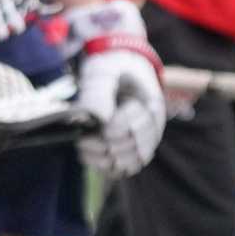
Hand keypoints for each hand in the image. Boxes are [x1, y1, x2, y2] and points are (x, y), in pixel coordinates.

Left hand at [67, 0, 163, 178]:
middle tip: (81, 139)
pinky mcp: (132, 149)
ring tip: (82, 147)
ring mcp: (144, 140)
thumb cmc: (111, 67)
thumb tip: (99, 118)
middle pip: (134, 148)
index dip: (112, 130)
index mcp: (151, 105)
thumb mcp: (104, 70)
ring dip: (104, 159)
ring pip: (131, 162)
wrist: (119, 69)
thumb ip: (101, 90)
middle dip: (104, 145)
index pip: (135, 128)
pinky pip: (124, 168)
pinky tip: (88, 157)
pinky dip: (107, 167)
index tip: (92, 125)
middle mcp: (153, 127)